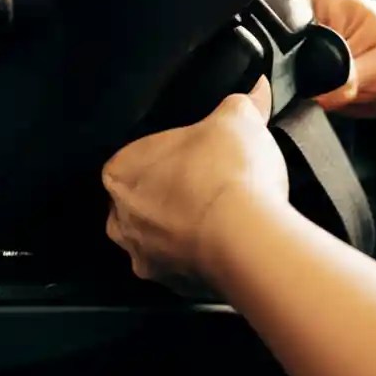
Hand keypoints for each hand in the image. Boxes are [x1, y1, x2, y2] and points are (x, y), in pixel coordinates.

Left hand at [103, 77, 288, 295]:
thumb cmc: (227, 175)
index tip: (195, 154)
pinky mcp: (174, 286)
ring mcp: (146, 257)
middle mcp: (122, 219)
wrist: (248, 239)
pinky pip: (185, 266)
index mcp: (120, 171)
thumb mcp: (238, 120)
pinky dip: (203, 255)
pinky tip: (230, 240)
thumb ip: (241, 103)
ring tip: (223, 215)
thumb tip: (255, 89)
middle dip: (172, 194)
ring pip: (160, 238)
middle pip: (142, 200)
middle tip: (208, 183)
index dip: (167, 153)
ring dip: (185, 229)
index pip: (133, 157)